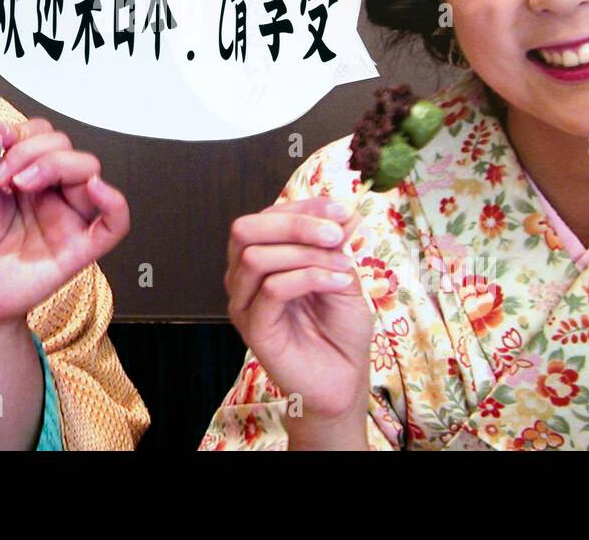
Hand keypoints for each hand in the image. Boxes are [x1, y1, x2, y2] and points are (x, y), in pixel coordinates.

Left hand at [0, 113, 129, 330]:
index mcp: (25, 178)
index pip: (40, 135)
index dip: (19, 131)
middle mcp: (50, 193)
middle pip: (64, 146)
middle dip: (31, 149)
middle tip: (1, 174)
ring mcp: (67, 218)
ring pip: (88, 170)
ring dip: (57, 164)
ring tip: (22, 183)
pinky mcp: (81, 247)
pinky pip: (115, 222)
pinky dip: (114, 201)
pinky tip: (94, 188)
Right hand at [224, 197, 371, 428]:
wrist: (344, 381)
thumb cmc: (341, 330)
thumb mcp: (344, 275)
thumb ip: (336, 246)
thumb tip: (342, 212)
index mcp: (263, 257)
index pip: (268, 216)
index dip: (305, 207)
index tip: (343, 211)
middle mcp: (244, 277)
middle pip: (246, 228)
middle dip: (294, 223)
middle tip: (336, 235)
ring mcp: (244, 303)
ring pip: (255, 256)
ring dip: (305, 253)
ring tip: (342, 267)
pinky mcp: (253, 328)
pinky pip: (272, 289)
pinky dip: (310, 278)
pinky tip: (338, 284)